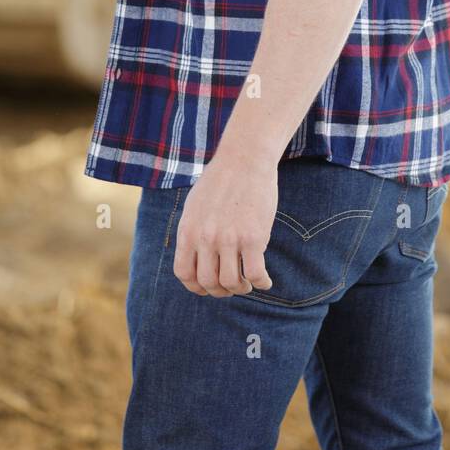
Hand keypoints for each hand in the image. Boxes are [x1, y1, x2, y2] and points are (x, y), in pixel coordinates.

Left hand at [173, 150, 276, 297]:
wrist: (245, 158)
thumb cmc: (221, 179)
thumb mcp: (195, 205)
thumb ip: (193, 231)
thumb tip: (195, 257)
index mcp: (189, 231)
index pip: (184, 274)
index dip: (196, 287)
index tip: (208, 287)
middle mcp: (206, 238)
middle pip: (209, 283)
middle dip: (220, 291)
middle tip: (232, 286)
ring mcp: (229, 239)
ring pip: (232, 283)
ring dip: (241, 288)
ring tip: (248, 282)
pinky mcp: (254, 237)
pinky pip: (256, 273)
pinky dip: (261, 283)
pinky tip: (265, 280)